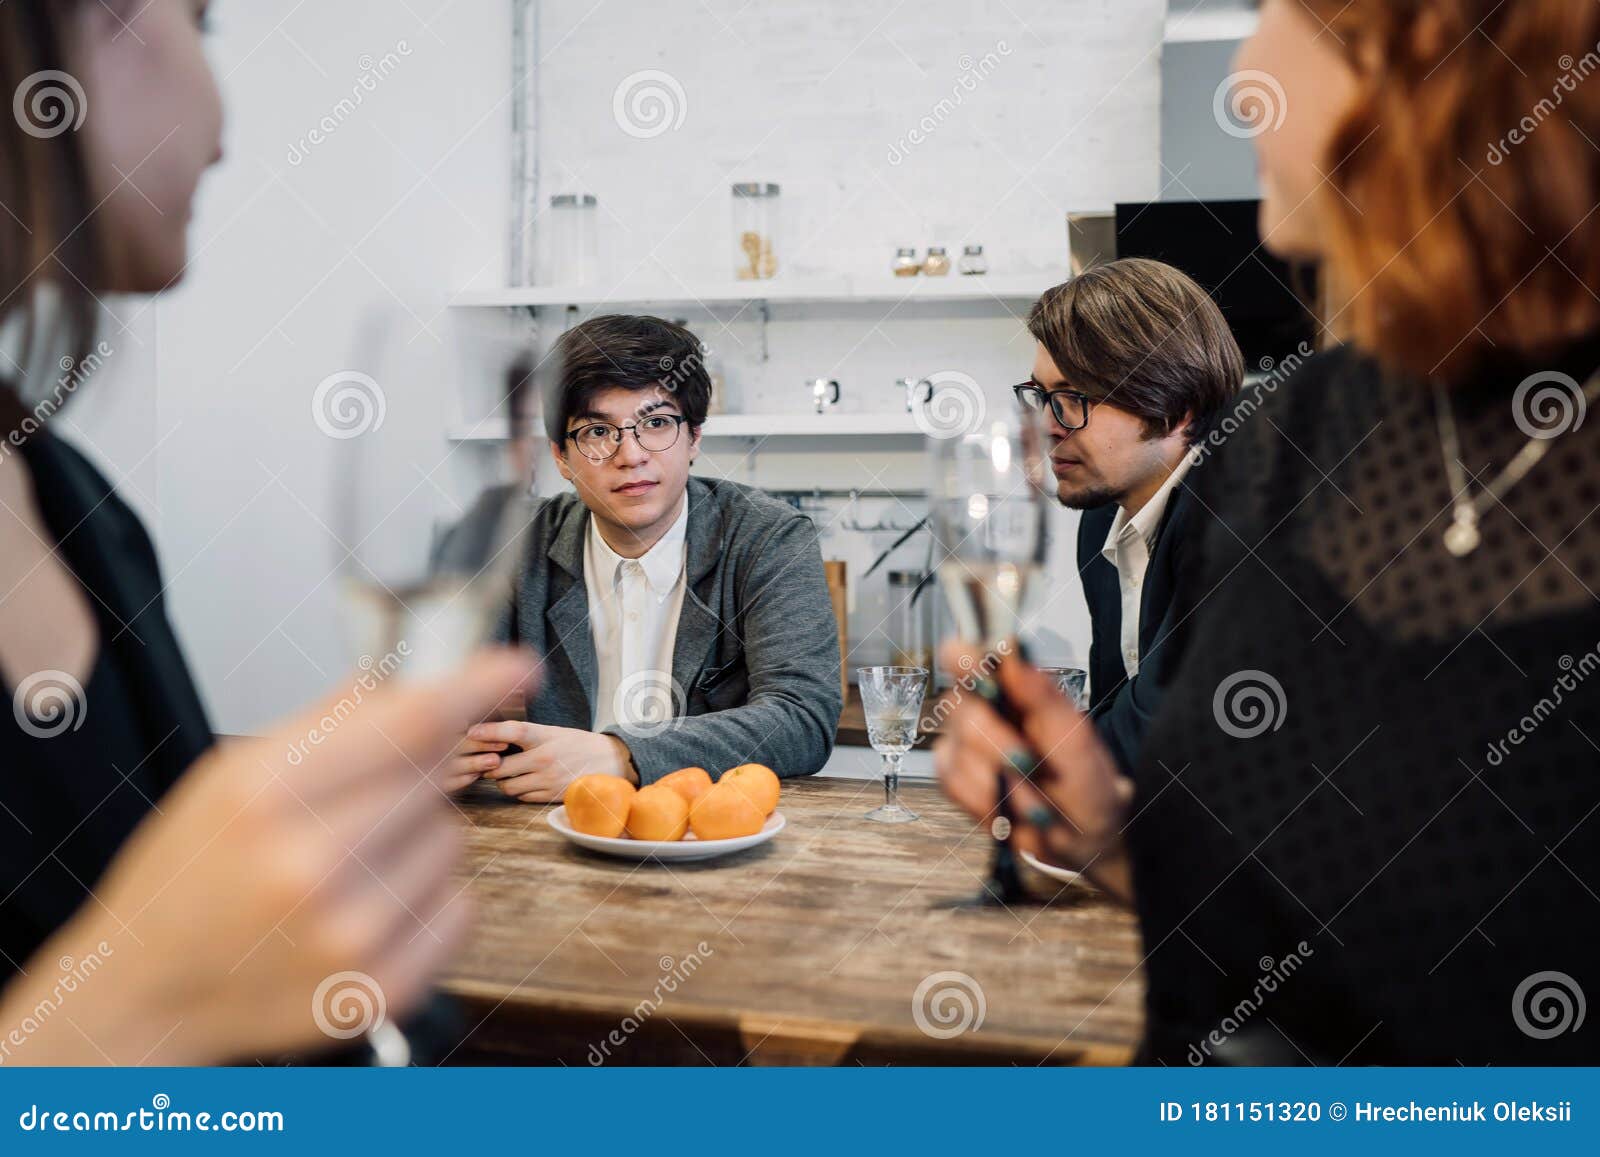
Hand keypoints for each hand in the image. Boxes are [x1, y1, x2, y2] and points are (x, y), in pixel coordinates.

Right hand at [0, 649, 537, 1065]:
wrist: (147, 991)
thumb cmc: (188, 878)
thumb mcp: (229, 778)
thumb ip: (326, 724)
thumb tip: (405, 674)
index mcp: (267, 797)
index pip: (408, 724)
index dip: (472, 687)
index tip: (514, 666)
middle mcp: (312, 866)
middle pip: (436, 778)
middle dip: (411, 774)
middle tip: (354, 804)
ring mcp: (353, 935)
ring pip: (453, 839)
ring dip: (416, 839)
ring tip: (344, 868)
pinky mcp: (385, 988)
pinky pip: (461, 906)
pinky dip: (428, 899)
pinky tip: (366, 910)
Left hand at [467, 721, 636, 801]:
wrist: (610, 762)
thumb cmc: (578, 744)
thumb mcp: (555, 731)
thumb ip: (527, 735)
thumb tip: (492, 735)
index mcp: (546, 736)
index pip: (513, 730)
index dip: (489, 731)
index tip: (471, 732)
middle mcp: (545, 758)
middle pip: (499, 767)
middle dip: (490, 765)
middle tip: (490, 761)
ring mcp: (547, 780)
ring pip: (507, 786)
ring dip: (503, 780)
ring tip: (509, 772)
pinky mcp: (549, 796)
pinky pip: (521, 797)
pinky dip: (518, 791)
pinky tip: (524, 781)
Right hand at [932, 642, 1135, 903]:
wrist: (1084, 833)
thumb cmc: (1084, 777)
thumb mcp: (1074, 734)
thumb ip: (1040, 691)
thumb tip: (1013, 647)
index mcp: (1007, 686)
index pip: (962, 656)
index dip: (962, 661)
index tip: (985, 684)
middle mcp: (978, 709)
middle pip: (960, 709)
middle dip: (997, 744)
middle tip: (1030, 764)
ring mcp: (962, 745)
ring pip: (956, 752)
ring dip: (999, 783)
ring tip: (1034, 798)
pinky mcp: (954, 778)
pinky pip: (952, 784)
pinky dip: (985, 802)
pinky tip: (1010, 808)